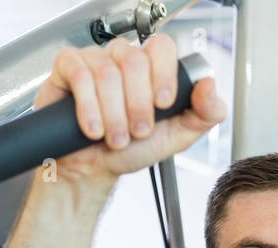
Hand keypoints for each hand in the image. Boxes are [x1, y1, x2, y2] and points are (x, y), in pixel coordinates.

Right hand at [33, 33, 226, 186]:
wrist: (94, 169)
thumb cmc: (132, 150)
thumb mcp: (177, 136)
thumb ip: (204, 114)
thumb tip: (210, 85)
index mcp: (151, 68)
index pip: (162, 47)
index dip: (163, 75)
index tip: (163, 105)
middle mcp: (123, 58)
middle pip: (135, 61)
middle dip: (138, 105)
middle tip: (138, 132)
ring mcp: (94, 59)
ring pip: (107, 73)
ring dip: (114, 115)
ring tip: (116, 138)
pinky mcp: (67, 67)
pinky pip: (80, 76)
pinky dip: (89, 109)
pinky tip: (92, 129)